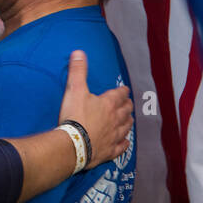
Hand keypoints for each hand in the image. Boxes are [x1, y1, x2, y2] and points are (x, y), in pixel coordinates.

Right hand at [58, 50, 133, 167]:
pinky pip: (121, 147)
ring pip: (126, 127)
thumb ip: (78, 71)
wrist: (73, 144)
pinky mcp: (110, 150)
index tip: (124, 90)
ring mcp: (114, 136)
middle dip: (127, 106)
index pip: (120, 94)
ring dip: (128, 122)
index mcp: (109, 103)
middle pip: (126, 111)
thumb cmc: (75, 116)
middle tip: (127, 104)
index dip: (122, 91)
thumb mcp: (74, 89)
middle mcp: (115, 119)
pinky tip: (126, 142)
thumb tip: (79, 52)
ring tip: (129, 119)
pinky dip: (124, 143)